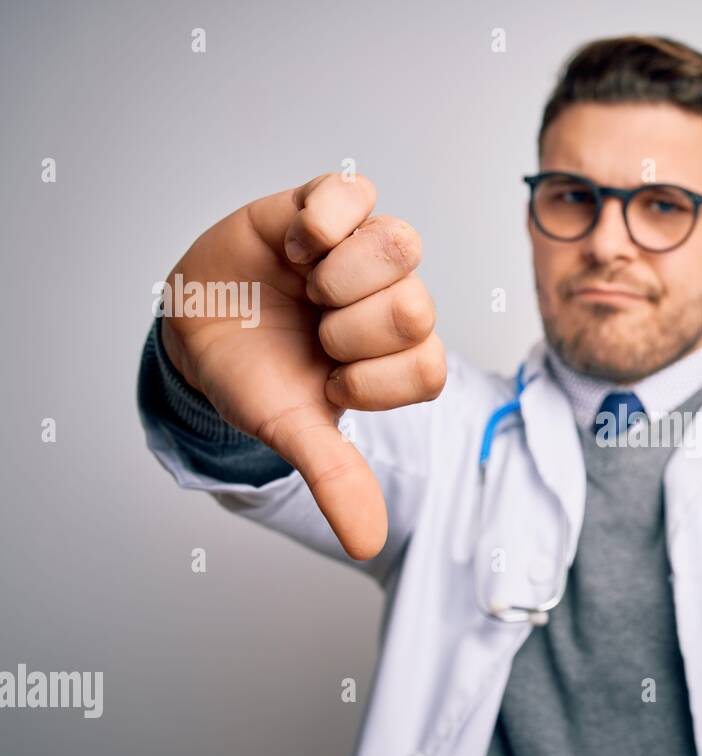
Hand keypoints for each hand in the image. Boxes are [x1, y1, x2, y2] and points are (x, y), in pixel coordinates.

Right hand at [158, 173, 444, 559]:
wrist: (197, 329)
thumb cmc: (258, 377)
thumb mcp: (292, 429)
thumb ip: (335, 477)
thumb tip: (368, 544)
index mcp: (402, 357)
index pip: (431, 369)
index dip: (371, 382)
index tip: (328, 381)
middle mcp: (395, 300)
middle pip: (418, 309)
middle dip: (350, 332)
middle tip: (314, 332)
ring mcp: (367, 250)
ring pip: (401, 246)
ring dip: (340, 277)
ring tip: (305, 286)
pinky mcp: (331, 206)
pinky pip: (355, 191)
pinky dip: (323, 221)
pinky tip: (295, 245)